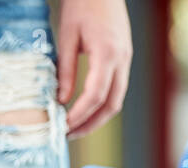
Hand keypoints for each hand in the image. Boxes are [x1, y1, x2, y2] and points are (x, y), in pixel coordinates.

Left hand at [57, 0, 131, 138]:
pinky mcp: (123, 57)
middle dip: (90, 124)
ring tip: (74, 128)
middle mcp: (122, 59)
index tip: (62, 127)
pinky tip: (84, 110)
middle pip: (111, 104)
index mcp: (108, 53)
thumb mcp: (67, 38)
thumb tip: (60, 101)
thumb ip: (65, 71)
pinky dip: (101, 104)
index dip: (79, 115)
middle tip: (67, 135)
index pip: (95, 95)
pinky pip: (116, 88)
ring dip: (96, 117)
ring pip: (117, 99)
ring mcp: (126, 58)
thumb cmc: (82, 6)